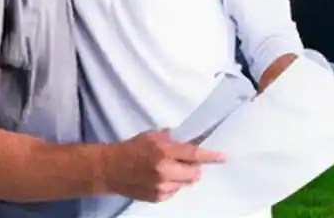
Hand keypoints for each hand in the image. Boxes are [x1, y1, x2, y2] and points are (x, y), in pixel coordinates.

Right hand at [102, 129, 225, 201]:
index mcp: (164, 152)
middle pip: (195, 173)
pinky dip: (173, 184)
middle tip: (185, 162)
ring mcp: (160, 186)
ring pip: (186, 183)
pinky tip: (160, 178)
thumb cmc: (133, 149)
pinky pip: (175, 191)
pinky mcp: (156, 197)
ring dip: (183, 176)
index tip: (223, 158)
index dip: (211, 157)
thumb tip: (193, 140)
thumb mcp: (154, 136)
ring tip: (168, 169)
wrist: (110, 169)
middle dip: (194, 167)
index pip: (194, 154)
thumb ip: (174, 139)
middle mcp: (164, 170)